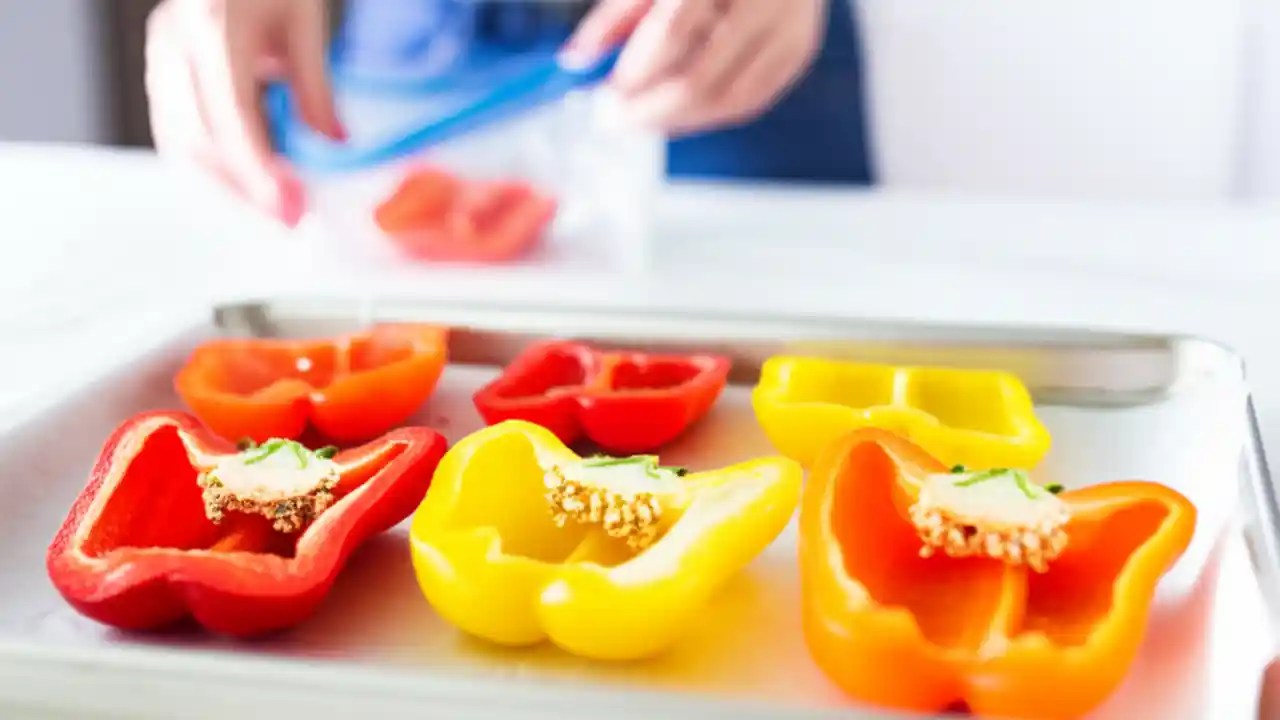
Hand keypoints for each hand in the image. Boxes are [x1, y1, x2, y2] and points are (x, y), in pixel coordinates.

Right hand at [145, 0, 343, 226]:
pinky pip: (181, 133)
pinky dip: (216, 166)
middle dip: (243, 192)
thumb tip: (334, 144)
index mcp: (213, 26)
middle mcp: (175, 43)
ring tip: (276, 211)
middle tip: (293, 223)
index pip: (231, 118)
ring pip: (182, 145)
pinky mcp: (163, 69)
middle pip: (197, 142)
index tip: (291, 210)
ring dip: (228, 188)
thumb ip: (316, 86)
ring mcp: (161, 56)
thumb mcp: (306, 19)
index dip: (258, 172)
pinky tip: (253, 185)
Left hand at [567, 0, 826, 134]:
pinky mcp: (801, 49)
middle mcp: (764, 0)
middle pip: (701, 79)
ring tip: (642, 120)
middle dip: (651, 111)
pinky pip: (752, 100)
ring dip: (679, 122)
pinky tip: (678, 115)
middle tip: (615, 120)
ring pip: (729, 100)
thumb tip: (574, 59)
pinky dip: (709, 115)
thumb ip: (615, 15)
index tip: (605, 94)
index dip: (636, 73)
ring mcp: (790, 27)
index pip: (673, 31)